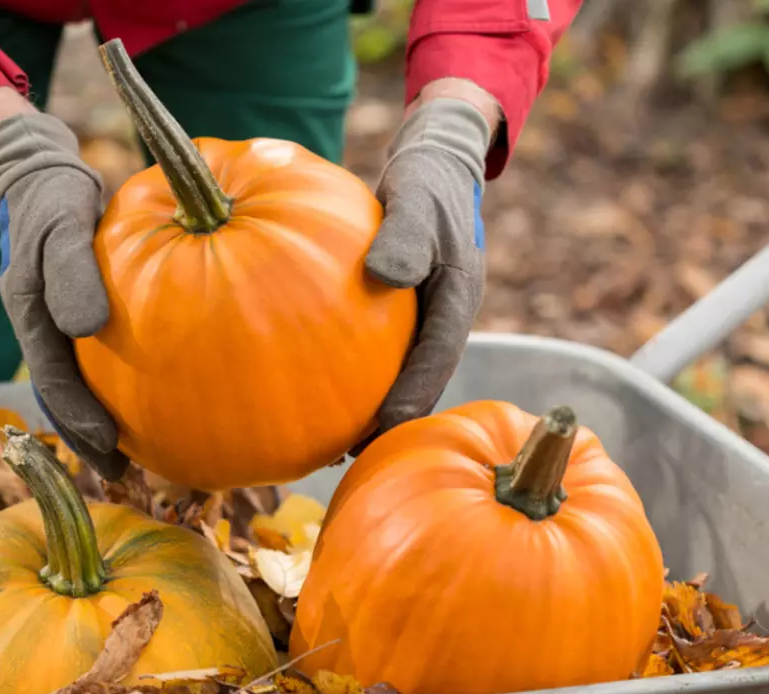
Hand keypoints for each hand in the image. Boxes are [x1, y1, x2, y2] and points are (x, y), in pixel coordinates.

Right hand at [0, 109, 129, 480]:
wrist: (47, 171)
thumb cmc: (53, 196)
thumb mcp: (60, 224)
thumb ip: (70, 271)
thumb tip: (85, 327)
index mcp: (30, 316)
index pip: (52, 380)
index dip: (77, 419)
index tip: (108, 446)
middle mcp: (45, 327)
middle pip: (66, 396)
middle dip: (90, 438)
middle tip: (125, 474)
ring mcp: (64, 323)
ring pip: (83, 383)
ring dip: (106, 420)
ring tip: (140, 456)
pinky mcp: (87, 314)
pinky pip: (104, 358)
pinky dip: (124, 383)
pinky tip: (161, 397)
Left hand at [361, 82, 497, 442]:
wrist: (432, 164)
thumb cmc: (427, 180)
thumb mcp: (418, 199)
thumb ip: (405, 234)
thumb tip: (385, 274)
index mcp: (457, 299)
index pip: (438, 358)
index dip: (414, 397)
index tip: (385, 429)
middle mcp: (441, 317)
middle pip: (418, 379)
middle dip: (389, 421)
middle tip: (350, 454)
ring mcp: (420, 317)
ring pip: (397, 371)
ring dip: (369, 406)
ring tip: (329, 442)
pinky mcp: (397, 312)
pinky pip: (374, 350)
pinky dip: (351, 373)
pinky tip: (311, 390)